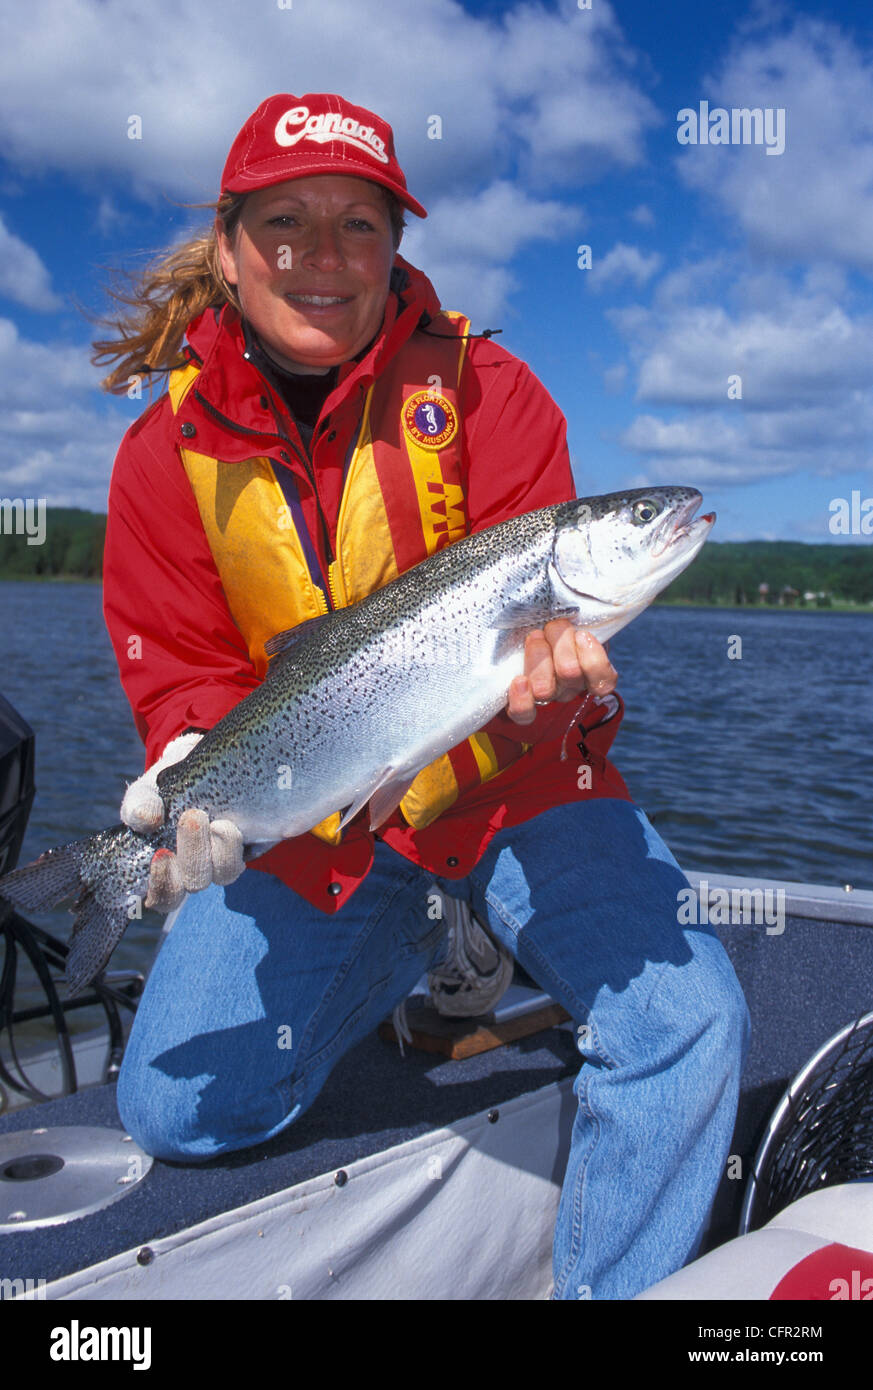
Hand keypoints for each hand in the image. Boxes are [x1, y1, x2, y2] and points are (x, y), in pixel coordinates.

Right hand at [120, 732, 244, 911]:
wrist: (205, 765)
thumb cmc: (168, 788)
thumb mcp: (148, 792)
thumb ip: (139, 805)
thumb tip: (145, 819)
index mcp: (165, 868)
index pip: (163, 897)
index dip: (163, 884)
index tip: (162, 854)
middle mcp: (196, 869)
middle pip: (196, 883)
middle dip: (194, 854)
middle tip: (193, 818)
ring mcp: (224, 858)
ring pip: (226, 873)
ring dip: (222, 849)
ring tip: (220, 822)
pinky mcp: (253, 844)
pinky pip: (251, 853)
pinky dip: (242, 840)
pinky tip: (240, 821)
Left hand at [505, 621, 617, 724]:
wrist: (508, 625)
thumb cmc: (542, 613)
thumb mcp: (564, 608)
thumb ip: (574, 611)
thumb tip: (573, 611)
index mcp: (586, 664)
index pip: (604, 682)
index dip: (595, 662)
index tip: (582, 636)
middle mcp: (568, 685)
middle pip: (570, 674)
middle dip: (560, 645)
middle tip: (550, 627)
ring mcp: (546, 694)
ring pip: (546, 689)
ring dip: (539, 658)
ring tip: (534, 637)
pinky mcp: (520, 705)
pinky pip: (524, 714)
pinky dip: (522, 698)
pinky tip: (519, 681)